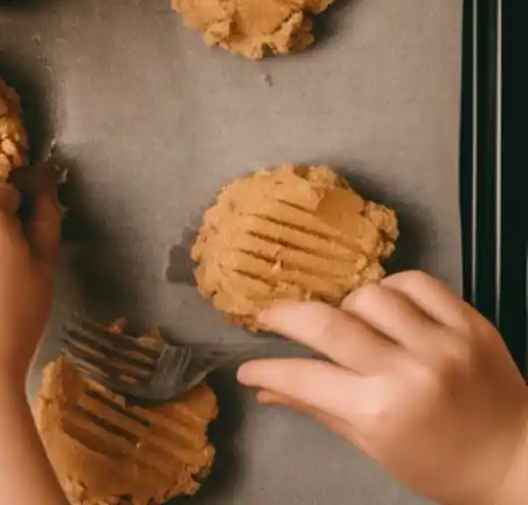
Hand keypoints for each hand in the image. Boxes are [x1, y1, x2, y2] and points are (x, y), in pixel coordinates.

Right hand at [237, 271, 527, 504]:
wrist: (518, 459)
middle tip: (267, 315)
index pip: (302, 376)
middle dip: (285, 315)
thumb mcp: (374, 445)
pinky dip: (391, 290)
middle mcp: (408, 370)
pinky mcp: (469, 322)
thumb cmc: (439, 464)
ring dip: (347, 307)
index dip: (266, 368)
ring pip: (368, 295)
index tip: (245, 366)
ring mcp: (442, 341)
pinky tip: (387, 308)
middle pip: (327, 322)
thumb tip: (262, 388)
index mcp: (380, 409)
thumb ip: (318, 408)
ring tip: (348, 324)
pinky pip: (415, 283)